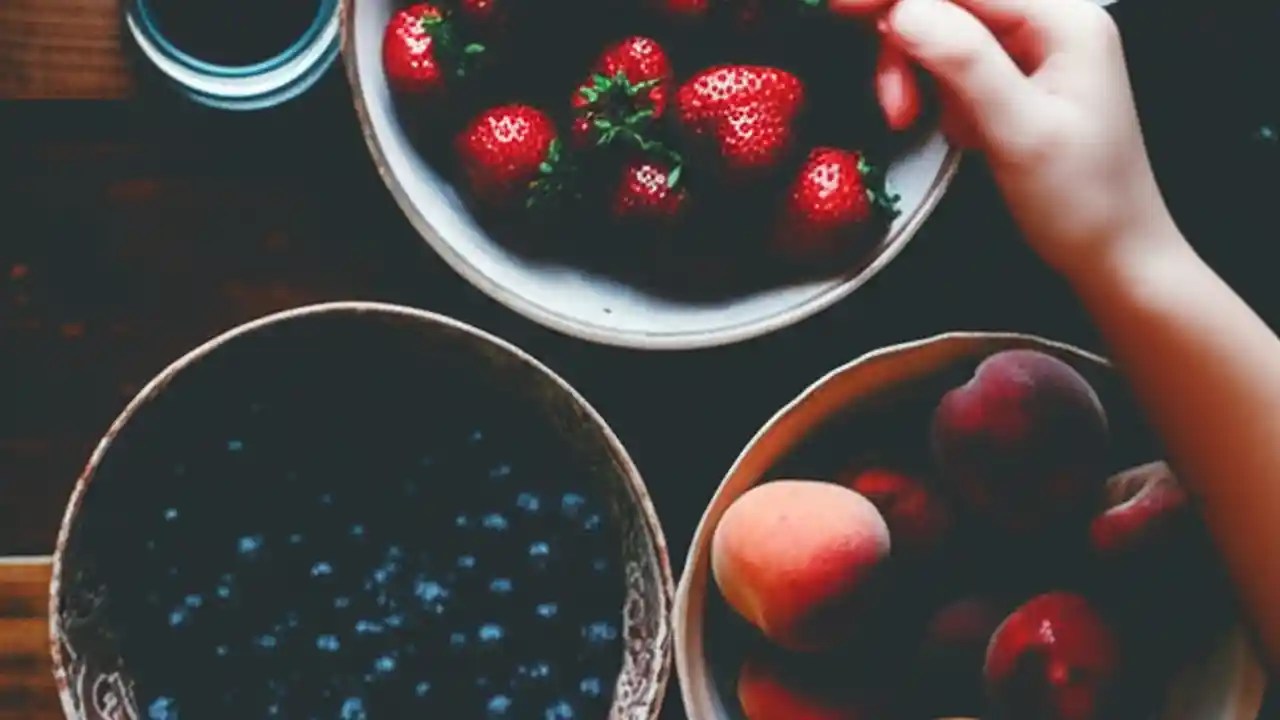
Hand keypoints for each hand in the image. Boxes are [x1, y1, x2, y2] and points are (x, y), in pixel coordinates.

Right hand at [838, 0, 1180, 281]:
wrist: (1117, 255)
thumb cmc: (1082, 200)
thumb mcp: (1019, 132)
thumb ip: (964, 62)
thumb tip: (903, 7)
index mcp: (1064, 19)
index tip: (838, 8)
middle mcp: (1052, 20)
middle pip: (951, 2)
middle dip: (906, 45)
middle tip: (893, 106)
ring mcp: (1036, 49)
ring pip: (946, 32)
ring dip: (917, 73)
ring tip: (914, 124)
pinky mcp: (1018, 78)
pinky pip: (957, 63)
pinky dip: (938, 92)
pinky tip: (956, 132)